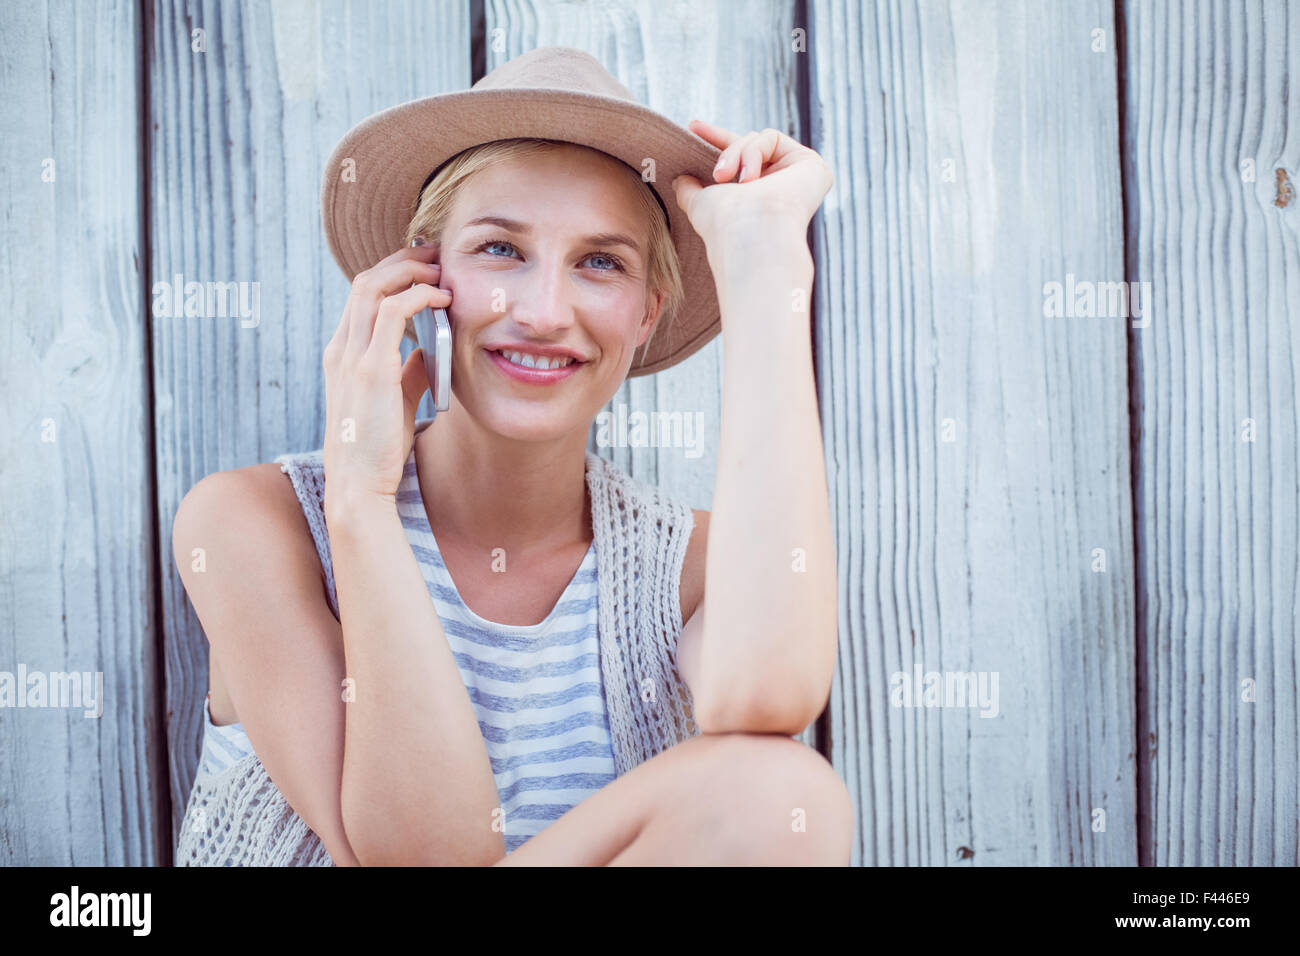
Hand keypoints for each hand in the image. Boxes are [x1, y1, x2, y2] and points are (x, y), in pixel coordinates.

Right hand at [321, 242, 449, 510]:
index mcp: (343, 354)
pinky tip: (442, 300)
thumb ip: (410, 372)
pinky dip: (417, 296)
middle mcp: (341, 349)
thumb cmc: (377, 449)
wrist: (358, 486)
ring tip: (441, 272)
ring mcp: (351, 358)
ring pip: (372, 286)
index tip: (426, 268)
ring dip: (410, 270)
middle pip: (365, 280)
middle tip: (437, 256)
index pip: (363, 296)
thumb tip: (431, 351)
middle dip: (402, 260)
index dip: (394, 273)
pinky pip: (390, 312)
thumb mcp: (396, 401)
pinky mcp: (370, 371)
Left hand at [671, 120, 833, 247]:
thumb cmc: (724, 225)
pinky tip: (751, 178)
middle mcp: (780, 189)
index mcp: (758, 200)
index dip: (716, 139)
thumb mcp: (700, 204)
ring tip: (728, 179)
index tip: (693, 126)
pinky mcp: (811, 166)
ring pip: (757, 140)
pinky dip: (753, 152)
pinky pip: (771, 138)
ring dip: (737, 154)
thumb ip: (691, 189)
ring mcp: (798, 178)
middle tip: (718, 176)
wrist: (748, 234)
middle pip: (750, 145)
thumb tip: (680, 178)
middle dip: (726, 150)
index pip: (740, 160)